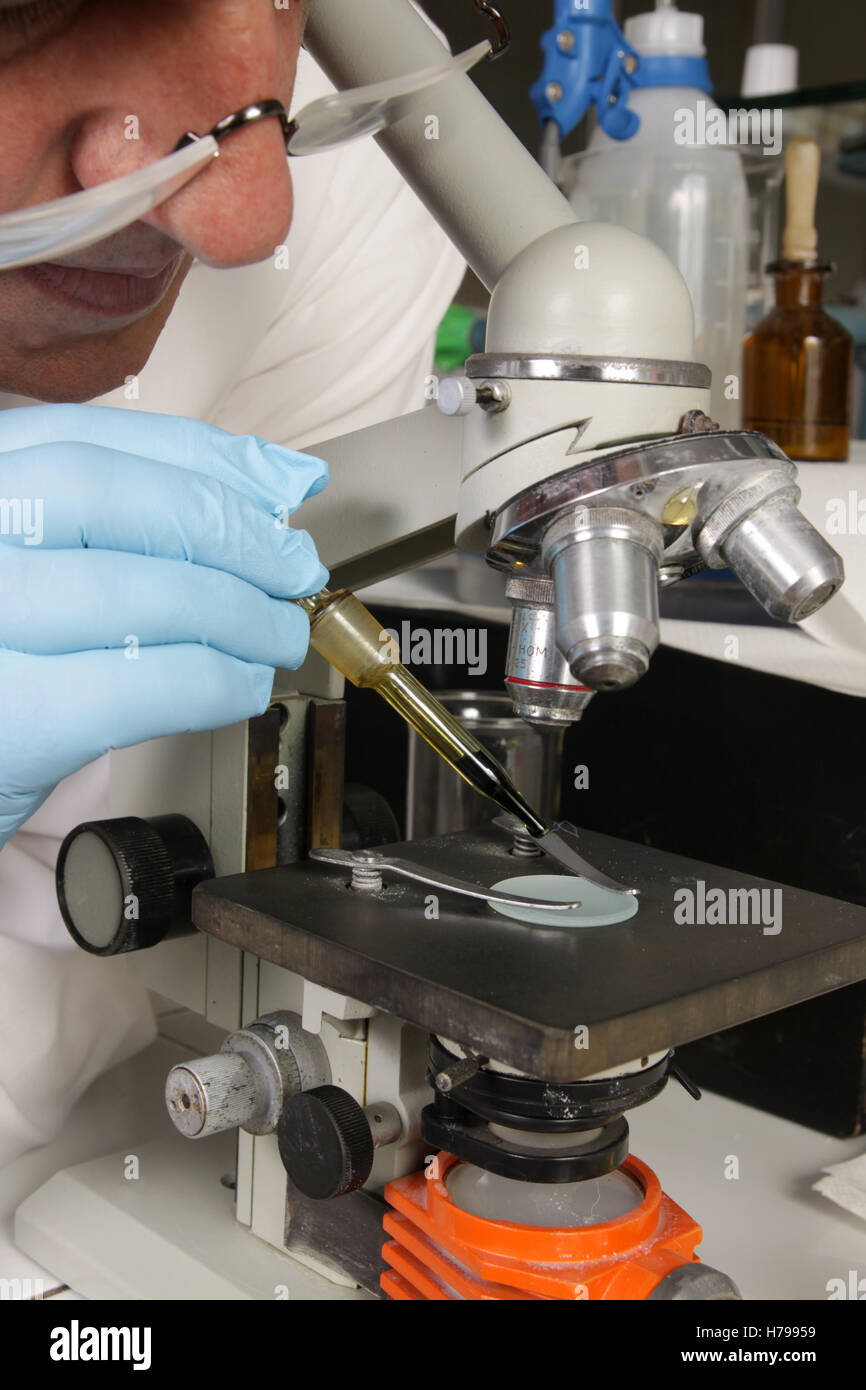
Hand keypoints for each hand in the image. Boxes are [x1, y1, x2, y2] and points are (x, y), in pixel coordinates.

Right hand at [0, 404, 327, 848]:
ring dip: (238, 611)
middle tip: (293, 569)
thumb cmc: (5, 661)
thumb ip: (139, 513)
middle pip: (103, 493)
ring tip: (280, 634)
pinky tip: (243, 686)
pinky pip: (139, 686)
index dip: (200, 457)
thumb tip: (283, 475)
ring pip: (130, 589)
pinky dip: (215, 682)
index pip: (85, 437)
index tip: (279, 488)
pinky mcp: (9, 716)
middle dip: (225, 528)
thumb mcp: (41, 564)